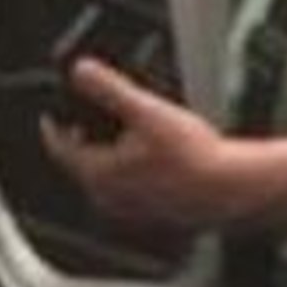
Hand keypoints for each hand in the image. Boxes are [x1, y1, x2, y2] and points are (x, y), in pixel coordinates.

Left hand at [39, 57, 286, 238]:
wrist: (235, 191)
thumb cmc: (196, 159)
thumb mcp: (146, 110)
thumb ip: (107, 87)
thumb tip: (79, 70)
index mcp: (99, 174)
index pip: (58, 146)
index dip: (52, 122)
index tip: (51, 109)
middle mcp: (111, 198)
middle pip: (82, 162)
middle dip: (85, 137)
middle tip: (93, 115)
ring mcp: (132, 210)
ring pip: (107, 177)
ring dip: (110, 155)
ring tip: (128, 133)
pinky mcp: (154, 215)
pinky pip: (130, 190)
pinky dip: (132, 172)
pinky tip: (154, 157)